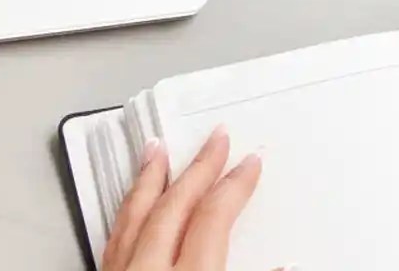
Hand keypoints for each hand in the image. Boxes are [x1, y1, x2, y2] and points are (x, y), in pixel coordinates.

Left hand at [102, 126, 264, 270]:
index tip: (250, 164)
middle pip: (174, 206)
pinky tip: (131, 202)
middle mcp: (148, 270)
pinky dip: (126, 212)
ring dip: (149, 179)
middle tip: (216, 140)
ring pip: (133, 216)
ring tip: (156, 148)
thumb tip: (285, 264)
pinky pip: (114, 238)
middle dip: (198, 169)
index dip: (234, 187)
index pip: (212, 217)